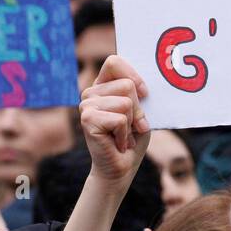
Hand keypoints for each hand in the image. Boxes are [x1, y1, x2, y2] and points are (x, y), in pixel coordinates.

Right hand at [81, 55, 150, 198]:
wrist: (121, 169)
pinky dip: (125, 134)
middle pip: (127, 85)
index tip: (144, 94)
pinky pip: (120, 119)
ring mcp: (86, 105)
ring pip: (126, 102)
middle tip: (131, 127)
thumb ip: (138, 93)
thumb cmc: (133, 139)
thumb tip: (140, 84)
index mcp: (102, 86)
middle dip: (138, 110)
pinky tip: (118, 143)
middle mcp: (90, 93)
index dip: (133, 76)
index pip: (114, 62)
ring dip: (131, 124)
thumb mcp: (141, 111)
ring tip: (123, 135)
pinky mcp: (87, 120)